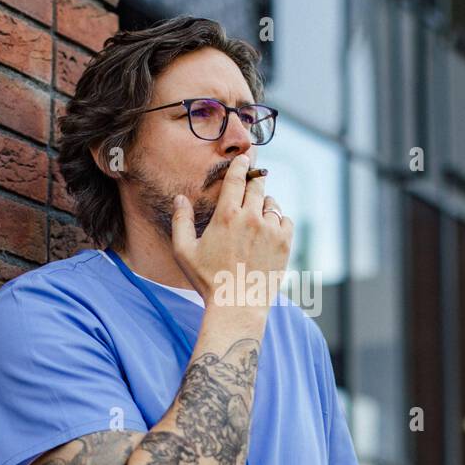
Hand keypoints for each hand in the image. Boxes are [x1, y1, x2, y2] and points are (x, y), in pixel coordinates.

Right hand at [170, 154, 292, 308]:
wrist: (237, 305)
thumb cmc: (208, 280)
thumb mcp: (185, 252)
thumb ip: (180, 221)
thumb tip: (180, 198)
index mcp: (226, 216)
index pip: (236, 179)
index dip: (240, 165)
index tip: (244, 159)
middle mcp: (251, 218)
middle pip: (256, 186)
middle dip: (253, 181)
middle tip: (251, 182)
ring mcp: (270, 230)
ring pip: (272, 203)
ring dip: (265, 203)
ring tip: (257, 214)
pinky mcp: (284, 243)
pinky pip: (285, 220)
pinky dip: (278, 220)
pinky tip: (269, 229)